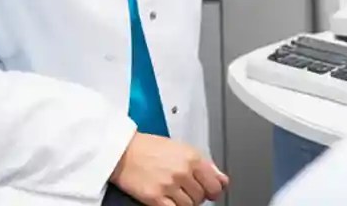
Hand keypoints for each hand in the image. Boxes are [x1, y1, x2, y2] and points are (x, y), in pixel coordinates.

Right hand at [110, 133, 228, 205]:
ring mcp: (169, 185)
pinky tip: (169, 200)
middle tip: (188, 191)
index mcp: (192, 157)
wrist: (123, 151)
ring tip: (175, 194)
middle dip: (197, 196)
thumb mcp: (182, 148)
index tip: (211, 192)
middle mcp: (183, 171)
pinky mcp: (155, 197)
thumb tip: (222, 179)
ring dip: (185, 203)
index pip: (215, 184)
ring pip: (189, 205)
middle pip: (202, 196)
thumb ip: (204, 164)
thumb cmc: (149, 147)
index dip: (214, 191)